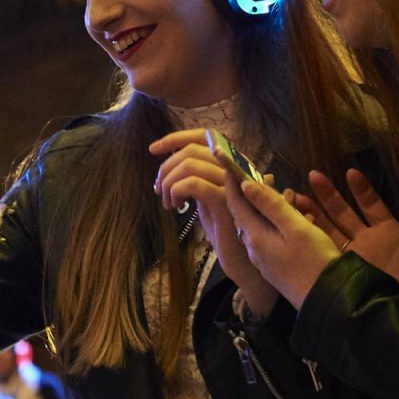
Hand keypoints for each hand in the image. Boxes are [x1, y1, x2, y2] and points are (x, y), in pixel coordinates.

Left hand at [149, 129, 278, 317]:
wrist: (244, 262)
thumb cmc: (226, 232)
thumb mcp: (207, 200)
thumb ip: (196, 179)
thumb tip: (171, 164)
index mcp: (231, 165)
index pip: (204, 135)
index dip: (176, 138)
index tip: (153, 149)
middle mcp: (236, 169)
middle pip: (193, 149)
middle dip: (167, 166)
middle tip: (158, 188)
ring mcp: (233, 184)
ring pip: (191, 164)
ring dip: (170, 181)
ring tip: (168, 202)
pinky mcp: (226, 202)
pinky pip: (194, 183)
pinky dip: (177, 190)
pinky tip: (175, 206)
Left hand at [216, 152, 339, 309]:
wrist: (327, 302)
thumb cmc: (314, 262)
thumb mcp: (296, 228)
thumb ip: (271, 205)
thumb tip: (245, 184)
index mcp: (255, 235)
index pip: (235, 202)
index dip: (232, 180)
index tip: (227, 160)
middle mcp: (253, 248)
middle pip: (246, 214)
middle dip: (252, 193)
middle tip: (261, 175)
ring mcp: (263, 260)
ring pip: (259, 226)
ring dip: (267, 209)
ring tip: (283, 195)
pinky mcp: (275, 268)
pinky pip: (269, 239)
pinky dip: (275, 224)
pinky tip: (292, 221)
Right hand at [297, 171, 398, 311]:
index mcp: (388, 232)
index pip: (371, 204)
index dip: (361, 189)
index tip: (350, 173)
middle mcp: (366, 241)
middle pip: (343, 213)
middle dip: (328, 195)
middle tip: (312, 176)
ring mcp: (352, 257)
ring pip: (329, 230)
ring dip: (315, 213)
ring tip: (296, 197)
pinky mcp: (342, 272)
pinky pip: (326, 252)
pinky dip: (313, 239)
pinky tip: (299, 227)